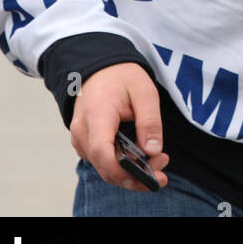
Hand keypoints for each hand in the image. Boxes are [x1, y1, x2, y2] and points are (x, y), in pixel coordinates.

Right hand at [70, 63, 169, 191]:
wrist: (100, 68)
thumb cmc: (121, 77)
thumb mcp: (144, 91)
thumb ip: (149, 121)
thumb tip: (153, 151)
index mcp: (97, 115)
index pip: (102, 152)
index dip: (124, 170)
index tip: (150, 174)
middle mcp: (82, 131)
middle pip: (105, 167)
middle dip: (135, 175)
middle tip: (163, 165)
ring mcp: (80, 138)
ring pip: (104, 168)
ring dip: (130, 172)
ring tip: (157, 159)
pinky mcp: (84, 143)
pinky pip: (101, 162)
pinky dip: (121, 165)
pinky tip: (140, 156)